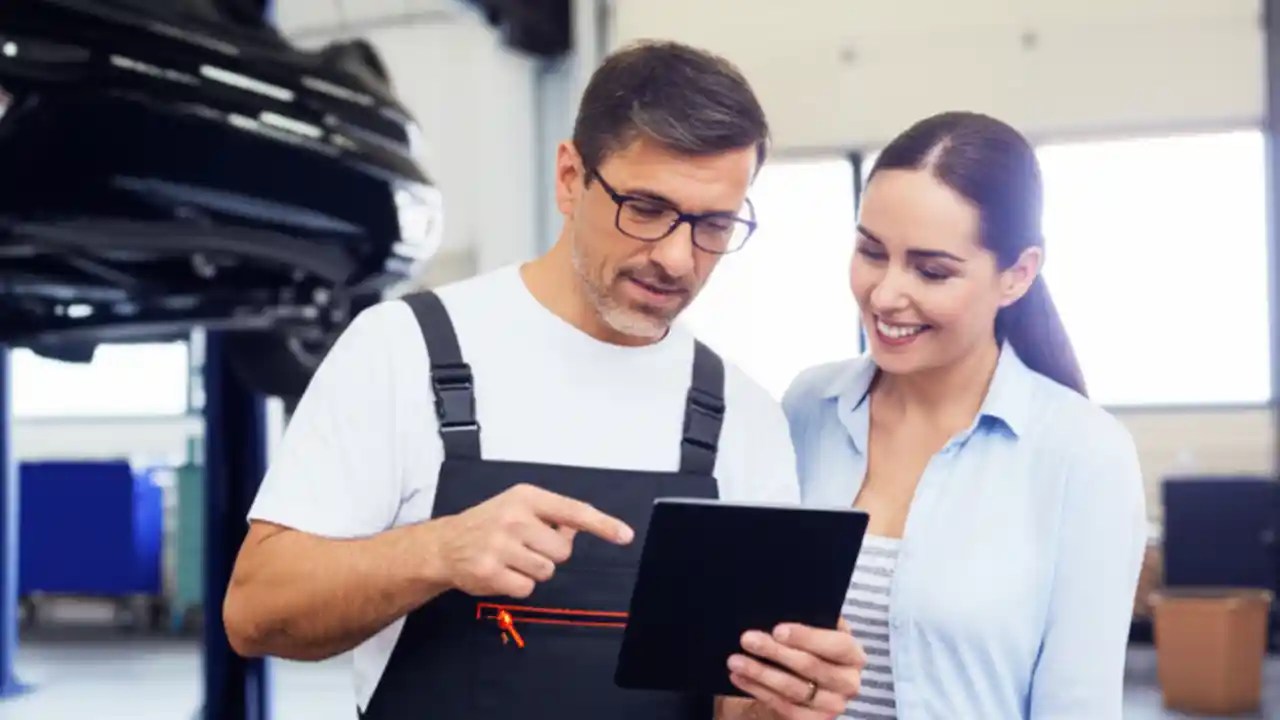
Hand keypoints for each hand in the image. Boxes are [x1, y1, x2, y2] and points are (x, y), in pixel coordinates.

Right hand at [431, 483, 633, 597]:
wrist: (445, 545)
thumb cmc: (488, 524)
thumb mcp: (518, 506)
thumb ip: (551, 515)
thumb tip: (580, 527)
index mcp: (526, 497)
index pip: (573, 510)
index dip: (602, 524)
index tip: (624, 535)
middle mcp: (513, 518)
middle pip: (562, 551)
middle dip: (549, 554)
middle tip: (525, 547)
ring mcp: (500, 545)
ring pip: (547, 571)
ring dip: (533, 570)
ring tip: (511, 559)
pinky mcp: (489, 572)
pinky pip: (527, 588)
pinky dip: (519, 585)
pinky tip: (502, 572)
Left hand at [726, 617, 865, 718]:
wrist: (798, 684)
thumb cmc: (805, 649)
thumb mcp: (810, 634)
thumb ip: (805, 621)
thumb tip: (777, 608)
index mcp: (853, 654)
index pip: (837, 644)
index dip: (807, 636)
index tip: (777, 630)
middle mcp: (849, 682)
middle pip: (811, 666)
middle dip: (775, 651)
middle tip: (747, 639)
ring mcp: (833, 705)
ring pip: (794, 688)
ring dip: (761, 673)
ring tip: (735, 660)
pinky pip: (784, 707)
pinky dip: (758, 691)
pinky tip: (740, 678)